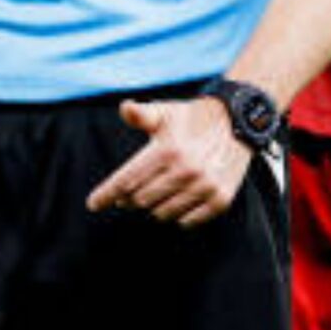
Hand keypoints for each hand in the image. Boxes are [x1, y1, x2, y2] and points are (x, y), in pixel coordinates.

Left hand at [85, 97, 251, 226]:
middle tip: (136, 189)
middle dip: (133, 197)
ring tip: (162, 190)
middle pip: (141, 200)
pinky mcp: (220, 199)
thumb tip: (124, 108)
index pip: (126, 180)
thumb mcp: (165, 113)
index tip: (93, 204)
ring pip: (162, 213)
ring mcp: (205, 187)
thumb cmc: (192, 119)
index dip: (106, 194)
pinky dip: (180, 215)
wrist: (237, 121)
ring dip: (156, 206)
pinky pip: (187, 222)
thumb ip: (141, 115)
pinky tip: (181, 199)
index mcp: (167, 150)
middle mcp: (186, 170)